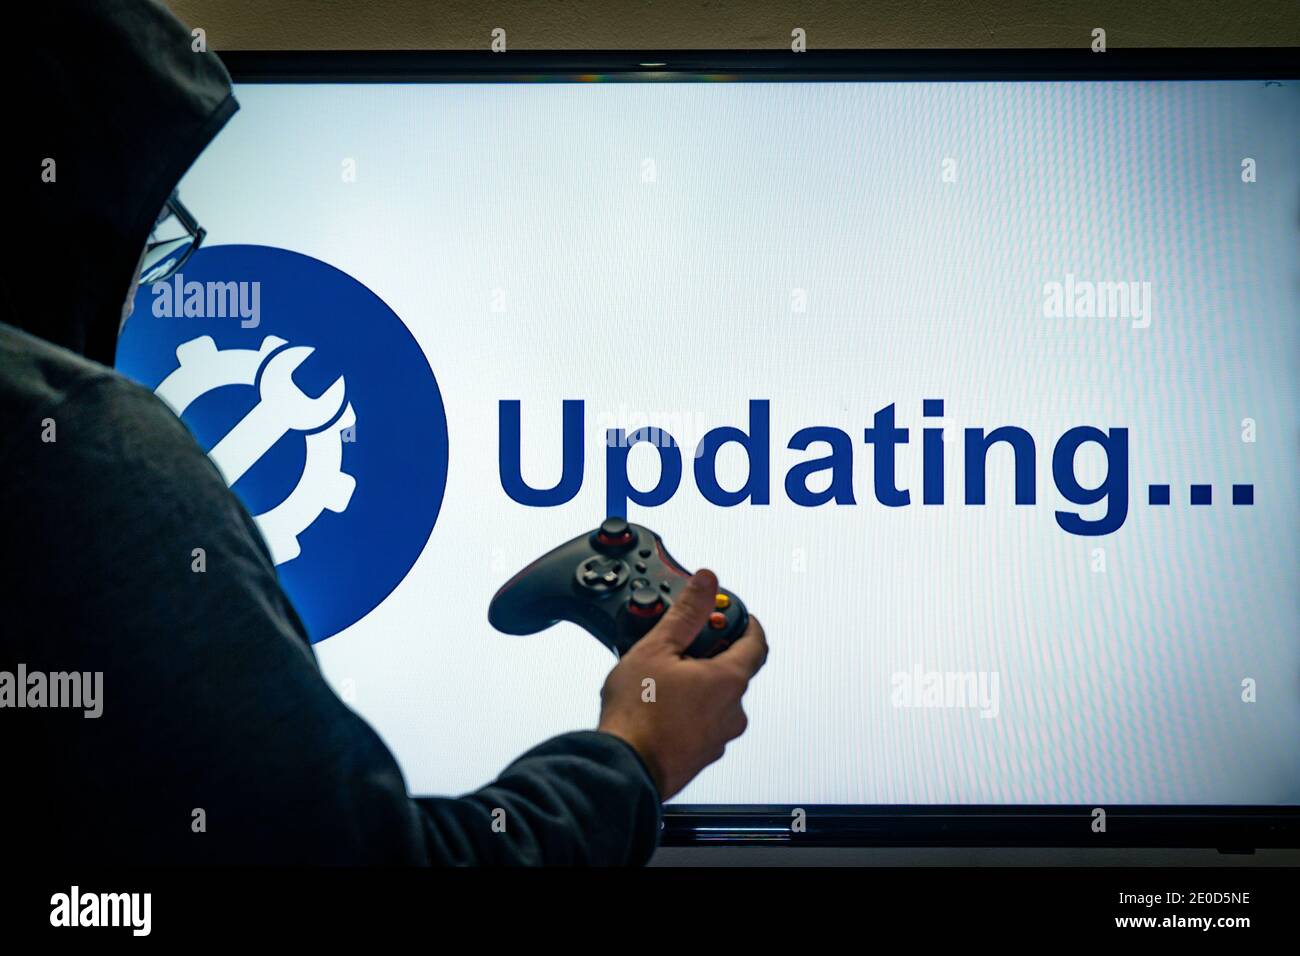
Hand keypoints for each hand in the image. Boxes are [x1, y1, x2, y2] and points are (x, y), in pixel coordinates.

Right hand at [597, 569, 766, 799]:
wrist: (623, 769)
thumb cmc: (637, 714)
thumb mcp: (657, 648)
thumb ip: (686, 612)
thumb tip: (706, 582)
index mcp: (730, 680)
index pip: (756, 642)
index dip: (745, 621)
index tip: (732, 613)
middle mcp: (733, 711)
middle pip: (733, 669)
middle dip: (710, 652)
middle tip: (680, 644)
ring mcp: (719, 737)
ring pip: (716, 698)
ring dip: (697, 683)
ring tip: (660, 678)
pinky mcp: (702, 756)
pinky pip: (702, 722)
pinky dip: (688, 709)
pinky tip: (659, 707)